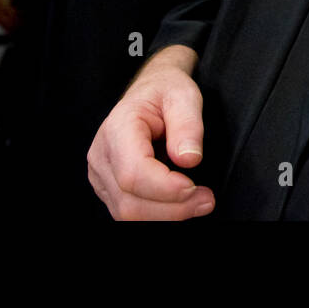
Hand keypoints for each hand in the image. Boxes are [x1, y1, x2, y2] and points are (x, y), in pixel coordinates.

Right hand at [86, 46, 213, 219]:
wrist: (150, 91)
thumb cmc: (165, 91)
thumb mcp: (184, 96)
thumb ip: (188, 125)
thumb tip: (189, 159)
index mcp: (118, 127)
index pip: (133, 172)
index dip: (164, 188)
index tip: (194, 187)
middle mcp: (102, 154)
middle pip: (129, 201)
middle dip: (172, 208)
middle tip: (207, 200)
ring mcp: (101, 174)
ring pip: (127, 213)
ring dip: (167, 216)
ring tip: (198, 203)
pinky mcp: (109, 187)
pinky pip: (129, 212)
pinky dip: (158, 214)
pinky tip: (180, 205)